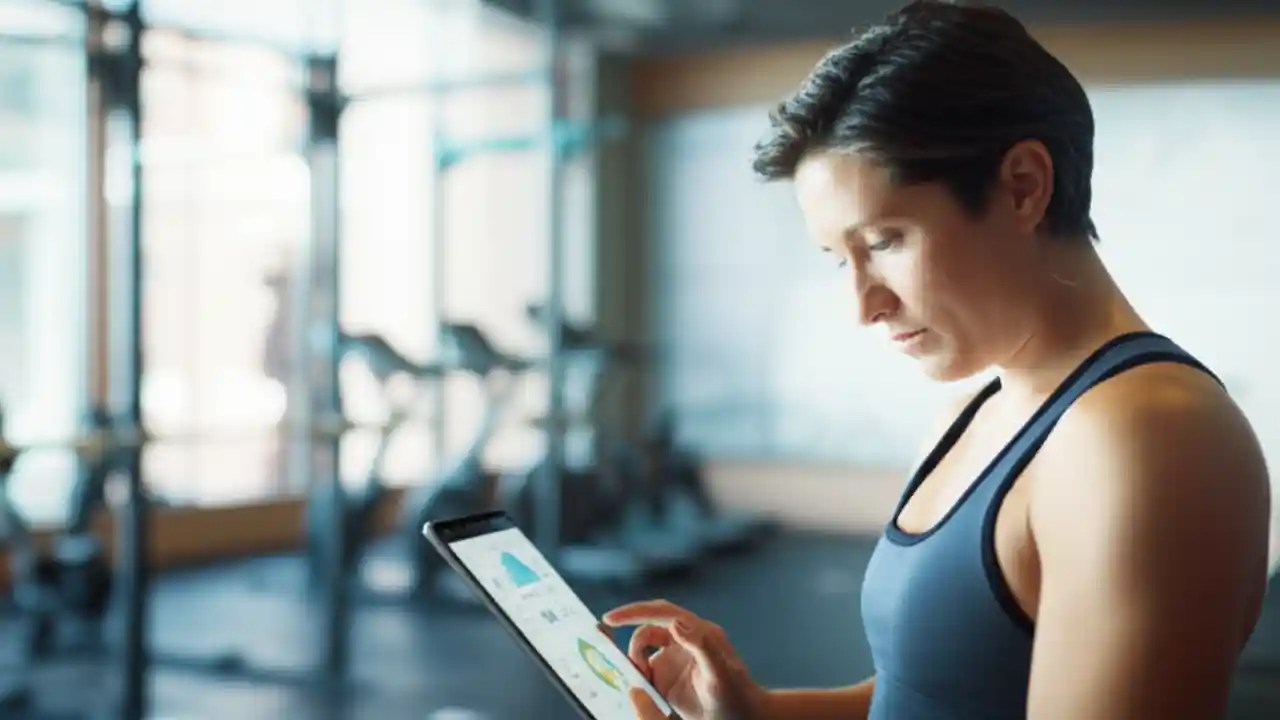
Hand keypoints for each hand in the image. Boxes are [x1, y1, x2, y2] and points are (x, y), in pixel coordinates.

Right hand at [604, 600, 767, 719]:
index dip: (634, 612)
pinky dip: (635, 674)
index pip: (661, 612)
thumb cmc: (737, 697)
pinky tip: (636, 687)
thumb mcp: (720, 674)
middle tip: (605, 642)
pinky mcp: (668, 677)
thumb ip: (701, 646)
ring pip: (643, 649)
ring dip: (634, 660)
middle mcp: (685, 640)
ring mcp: (676, 658)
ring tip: (641, 680)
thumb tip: (675, 622)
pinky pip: (644, 669)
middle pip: (648, 627)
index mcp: (698, 632)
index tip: (610, 618)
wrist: (744, 719)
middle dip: (629, 635)